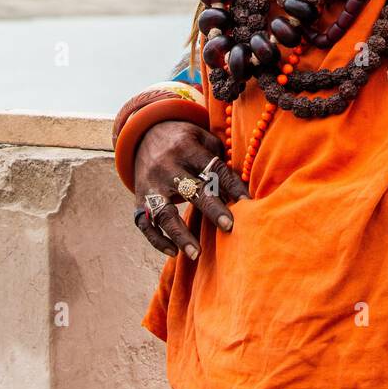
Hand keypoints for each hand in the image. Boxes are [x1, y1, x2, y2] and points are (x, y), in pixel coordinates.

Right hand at [133, 120, 248, 259]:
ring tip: (196, 254)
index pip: (212, 168)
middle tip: (229, 227)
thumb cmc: (185, 141)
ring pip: (163, 212)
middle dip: (211, 209)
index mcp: (186, 148)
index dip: (231, 185)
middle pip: (191, 190)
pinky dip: (157, 240)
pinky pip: (144, 224)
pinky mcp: (139, 200)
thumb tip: (239, 187)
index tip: (248, 202)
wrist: (145, 135)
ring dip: (179, 234)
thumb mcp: (201, 137)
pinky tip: (174, 253)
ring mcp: (150, 185)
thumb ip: (219, 157)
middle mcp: (166, 167)